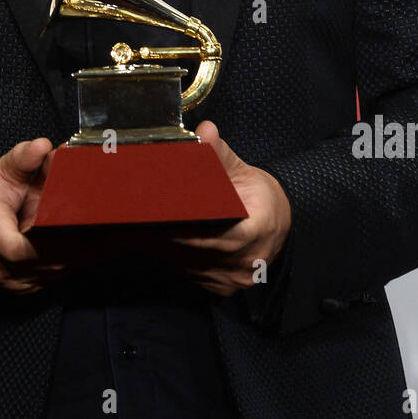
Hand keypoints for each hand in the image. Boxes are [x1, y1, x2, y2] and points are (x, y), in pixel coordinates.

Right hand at [0, 138, 121, 294]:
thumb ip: (21, 160)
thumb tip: (42, 145)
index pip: (17, 248)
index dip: (48, 242)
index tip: (76, 224)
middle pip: (47, 262)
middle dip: (82, 242)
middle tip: (115, 223)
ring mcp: (13, 280)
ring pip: (57, 272)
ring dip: (88, 253)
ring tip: (122, 234)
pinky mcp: (27, 287)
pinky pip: (57, 276)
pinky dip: (81, 261)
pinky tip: (107, 247)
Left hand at [133, 120, 291, 297]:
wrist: (281, 227)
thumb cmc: (262, 199)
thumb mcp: (245, 172)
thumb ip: (221, 154)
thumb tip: (205, 130)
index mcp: (255, 232)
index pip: (217, 237)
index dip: (186, 230)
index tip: (160, 219)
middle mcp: (243, 263)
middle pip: (194, 252)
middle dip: (164, 234)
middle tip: (137, 215)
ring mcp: (230, 279)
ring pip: (185, 265)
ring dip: (161, 246)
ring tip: (138, 224)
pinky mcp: (218, 287)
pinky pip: (187, 272)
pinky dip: (170, 256)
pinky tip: (153, 239)